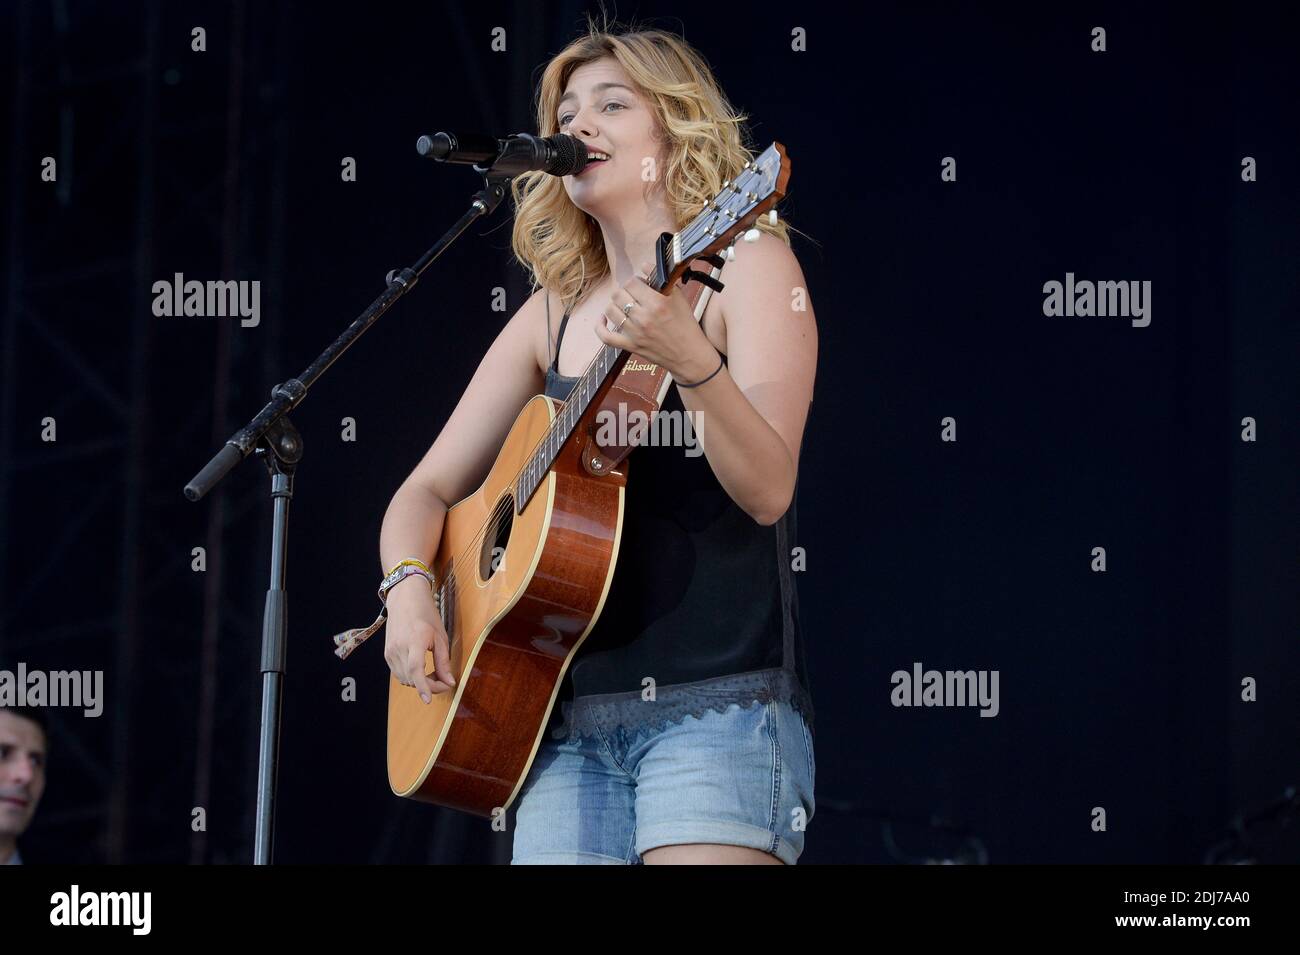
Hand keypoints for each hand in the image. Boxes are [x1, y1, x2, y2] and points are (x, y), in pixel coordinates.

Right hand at [382, 579, 455, 702]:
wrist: (404, 599)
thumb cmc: (426, 614)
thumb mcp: (440, 636)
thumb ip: (444, 661)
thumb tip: (449, 682)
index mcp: (415, 640)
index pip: (416, 670)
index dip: (423, 686)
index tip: (429, 700)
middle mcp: (399, 648)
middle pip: (412, 678)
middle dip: (429, 685)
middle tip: (444, 680)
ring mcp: (390, 651)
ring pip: (405, 679)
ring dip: (420, 682)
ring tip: (434, 672)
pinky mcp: (387, 654)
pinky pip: (399, 673)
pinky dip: (411, 676)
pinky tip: (422, 669)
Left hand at [593, 260, 717, 381]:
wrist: (689, 354)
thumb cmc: (686, 325)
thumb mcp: (679, 297)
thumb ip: (662, 279)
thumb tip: (644, 266)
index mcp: (657, 303)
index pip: (632, 282)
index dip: (636, 281)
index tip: (641, 285)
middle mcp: (644, 317)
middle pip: (618, 294)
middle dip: (625, 291)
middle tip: (633, 295)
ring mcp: (635, 333)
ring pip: (610, 310)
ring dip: (615, 305)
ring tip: (624, 305)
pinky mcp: (630, 346)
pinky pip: (606, 337)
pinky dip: (600, 327)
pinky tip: (602, 319)